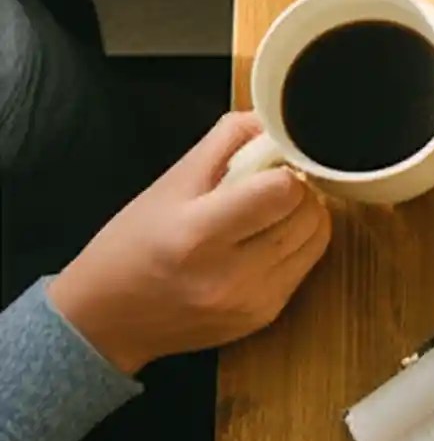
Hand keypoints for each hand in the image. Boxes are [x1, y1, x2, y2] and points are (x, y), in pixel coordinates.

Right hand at [47, 113, 331, 374]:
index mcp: (200, 234)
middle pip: (308, 214)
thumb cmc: (133, 244)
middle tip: (270, 188)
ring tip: (269, 213)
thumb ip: (226, 141)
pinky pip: (307, 267)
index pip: (284, 191)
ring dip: (303, 218)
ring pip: (317, 239)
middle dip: (298, 192)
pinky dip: (296, 247)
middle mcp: (231, 275)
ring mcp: (252, 301)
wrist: (108, 320)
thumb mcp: (170, 182)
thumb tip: (272, 121)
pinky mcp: (265, 316)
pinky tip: (265, 242)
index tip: (267, 169)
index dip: (283, 172)